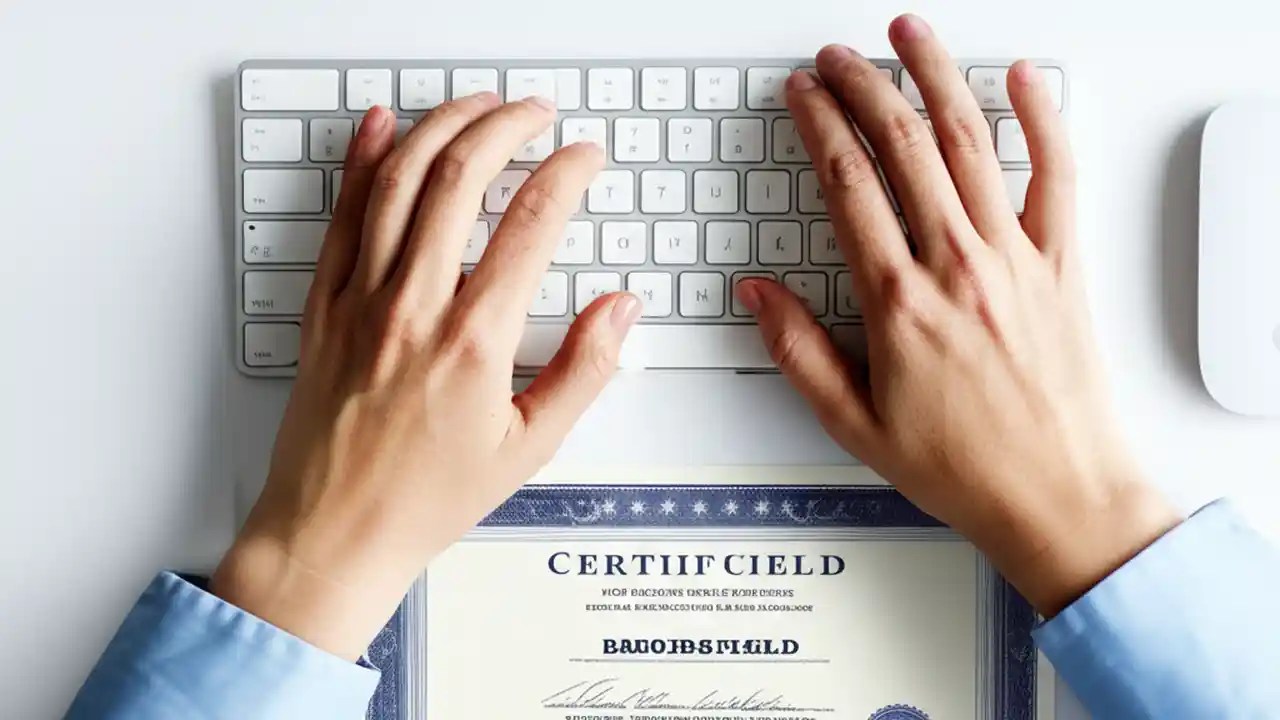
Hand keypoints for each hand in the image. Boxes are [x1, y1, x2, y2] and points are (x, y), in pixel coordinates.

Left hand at [213, 97, 637, 658]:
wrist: (332, 535)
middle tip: (534, 113)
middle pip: (462, 179)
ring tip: (476, 106)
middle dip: (506, 127)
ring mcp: (361, 302)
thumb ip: (584, 370)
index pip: (532, 224)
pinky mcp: (323, 307)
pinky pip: (342, 216)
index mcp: (474, 343)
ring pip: (399, 182)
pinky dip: (363, 162)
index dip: (566, 174)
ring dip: (442, 127)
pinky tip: (381, 129)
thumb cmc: (424, 501)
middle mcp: (414, 309)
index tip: (583, 157)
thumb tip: (620, 310)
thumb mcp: (530, 448)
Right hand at [737, 14, 1179, 614]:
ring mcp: (1016, 258)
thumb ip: (798, 351)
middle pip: (902, 145)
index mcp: (899, 302)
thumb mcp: (854, 423)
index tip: (803, 95)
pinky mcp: (1063, 265)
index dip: (819, 125)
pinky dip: (1041, 118)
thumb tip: (758, 294)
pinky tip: (1021, 79)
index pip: (847, 183)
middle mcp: (957, 266)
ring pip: (970, 141)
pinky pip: (1056, 174)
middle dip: (862, 86)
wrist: (1058, 497)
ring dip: (936, 78)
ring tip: (910, 36)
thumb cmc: (964, 468)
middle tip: (838, 58)